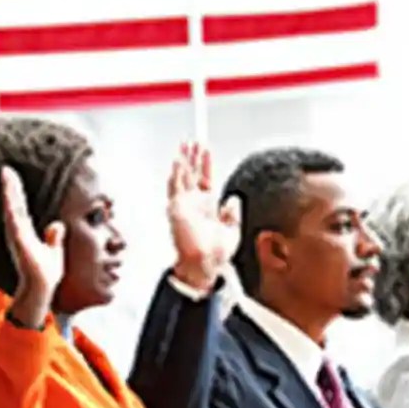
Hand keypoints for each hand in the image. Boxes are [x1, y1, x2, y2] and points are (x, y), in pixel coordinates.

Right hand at [0, 166, 63, 325]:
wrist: (41, 292)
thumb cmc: (45, 275)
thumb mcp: (54, 251)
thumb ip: (54, 238)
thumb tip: (57, 225)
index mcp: (25, 234)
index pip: (20, 208)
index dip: (16, 192)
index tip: (12, 175)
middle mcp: (18, 233)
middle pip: (13, 205)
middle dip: (10, 186)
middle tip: (5, 168)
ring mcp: (17, 236)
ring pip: (13, 208)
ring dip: (10, 190)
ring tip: (6, 173)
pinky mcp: (19, 241)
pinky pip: (15, 217)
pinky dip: (12, 203)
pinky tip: (10, 191)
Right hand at [167, 142, 241, 291]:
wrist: (206, 265)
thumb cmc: (217, 254)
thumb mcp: (233, 230)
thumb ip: (233, 214)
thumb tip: (233, 199)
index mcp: (207, 207)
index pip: (205, 179)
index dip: (206, 164)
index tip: (206, 150)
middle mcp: (194, 204)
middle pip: (192, 174)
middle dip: (193, 157)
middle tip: (192, 142)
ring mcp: (184, 205)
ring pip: (182, 177)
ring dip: (183, 161)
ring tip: (185, 146)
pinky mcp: (177, 209)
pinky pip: (175, 187)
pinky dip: (176, 174)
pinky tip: (178, 162)